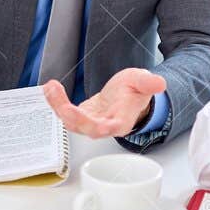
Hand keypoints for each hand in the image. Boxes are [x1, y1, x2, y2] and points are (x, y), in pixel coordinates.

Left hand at [43, 67, 166, 138]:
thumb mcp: (142, 81)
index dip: (103, 128)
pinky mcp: (79, 116)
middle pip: (87, 128)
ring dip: (58, 106)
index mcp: (122, 120)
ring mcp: (90, 122)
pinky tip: (50, 88)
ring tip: (51, 88)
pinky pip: (64, 112)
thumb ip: (149, 82)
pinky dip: (55, 101)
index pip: (112, 128)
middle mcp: (104, 126)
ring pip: (71, 121)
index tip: (98, 126)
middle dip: (73, 118)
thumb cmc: (134, 91)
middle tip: (63, 105)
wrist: (124, 96)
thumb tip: (160, 83)